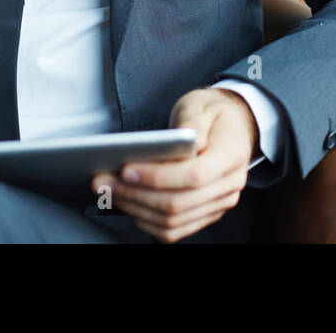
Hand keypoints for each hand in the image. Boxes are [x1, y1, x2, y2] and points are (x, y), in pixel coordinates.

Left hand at [90, 88, 258, 242]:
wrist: (232, 125)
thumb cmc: (212, 114)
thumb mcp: (200, 105)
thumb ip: (192, 122)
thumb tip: (187, 140)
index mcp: (231, 155)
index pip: (194, 175)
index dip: (157, 176)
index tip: (126, 169)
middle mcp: (229, 184)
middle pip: (178, 203)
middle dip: (135, 194)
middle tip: (104, 181)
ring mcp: (219, 203)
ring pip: (172, 220)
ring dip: (135, 209)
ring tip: (109, 191)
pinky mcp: (206, 213)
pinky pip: (175, 229)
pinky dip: (147, 221)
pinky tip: (128, 204)